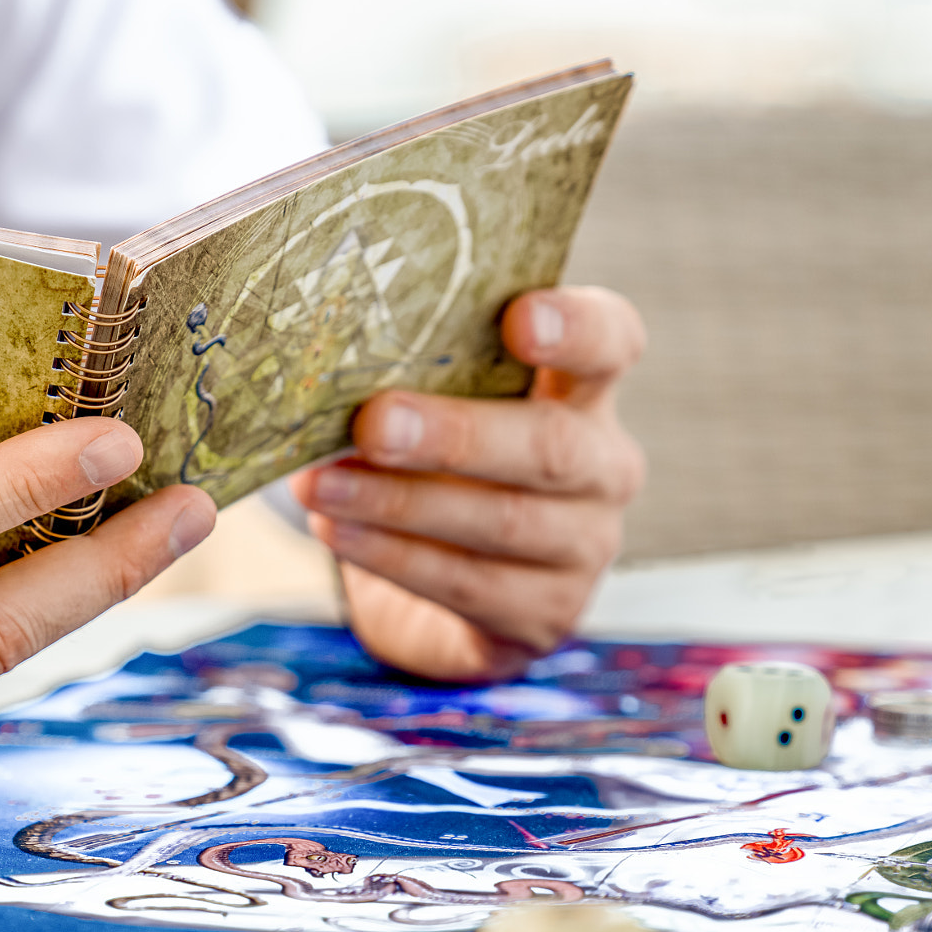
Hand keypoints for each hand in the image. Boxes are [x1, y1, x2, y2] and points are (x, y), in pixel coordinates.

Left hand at [288, 286, 644, 681]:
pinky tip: (336, 531)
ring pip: (503, 522)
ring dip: (399, 504)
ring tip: (321, 486)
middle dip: (456, 435)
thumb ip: (413, 377)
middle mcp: (602, 466)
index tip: (520, 317)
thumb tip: (325, 360)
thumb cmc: (440, 463)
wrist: (446, 584)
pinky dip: (392, 556)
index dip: (575, 328)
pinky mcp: (545, 614)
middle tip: (374, 423)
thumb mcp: (439, 406)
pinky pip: (466, 584)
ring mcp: (584, 545)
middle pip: (552, 446)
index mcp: (584, 390)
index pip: (610, 342)